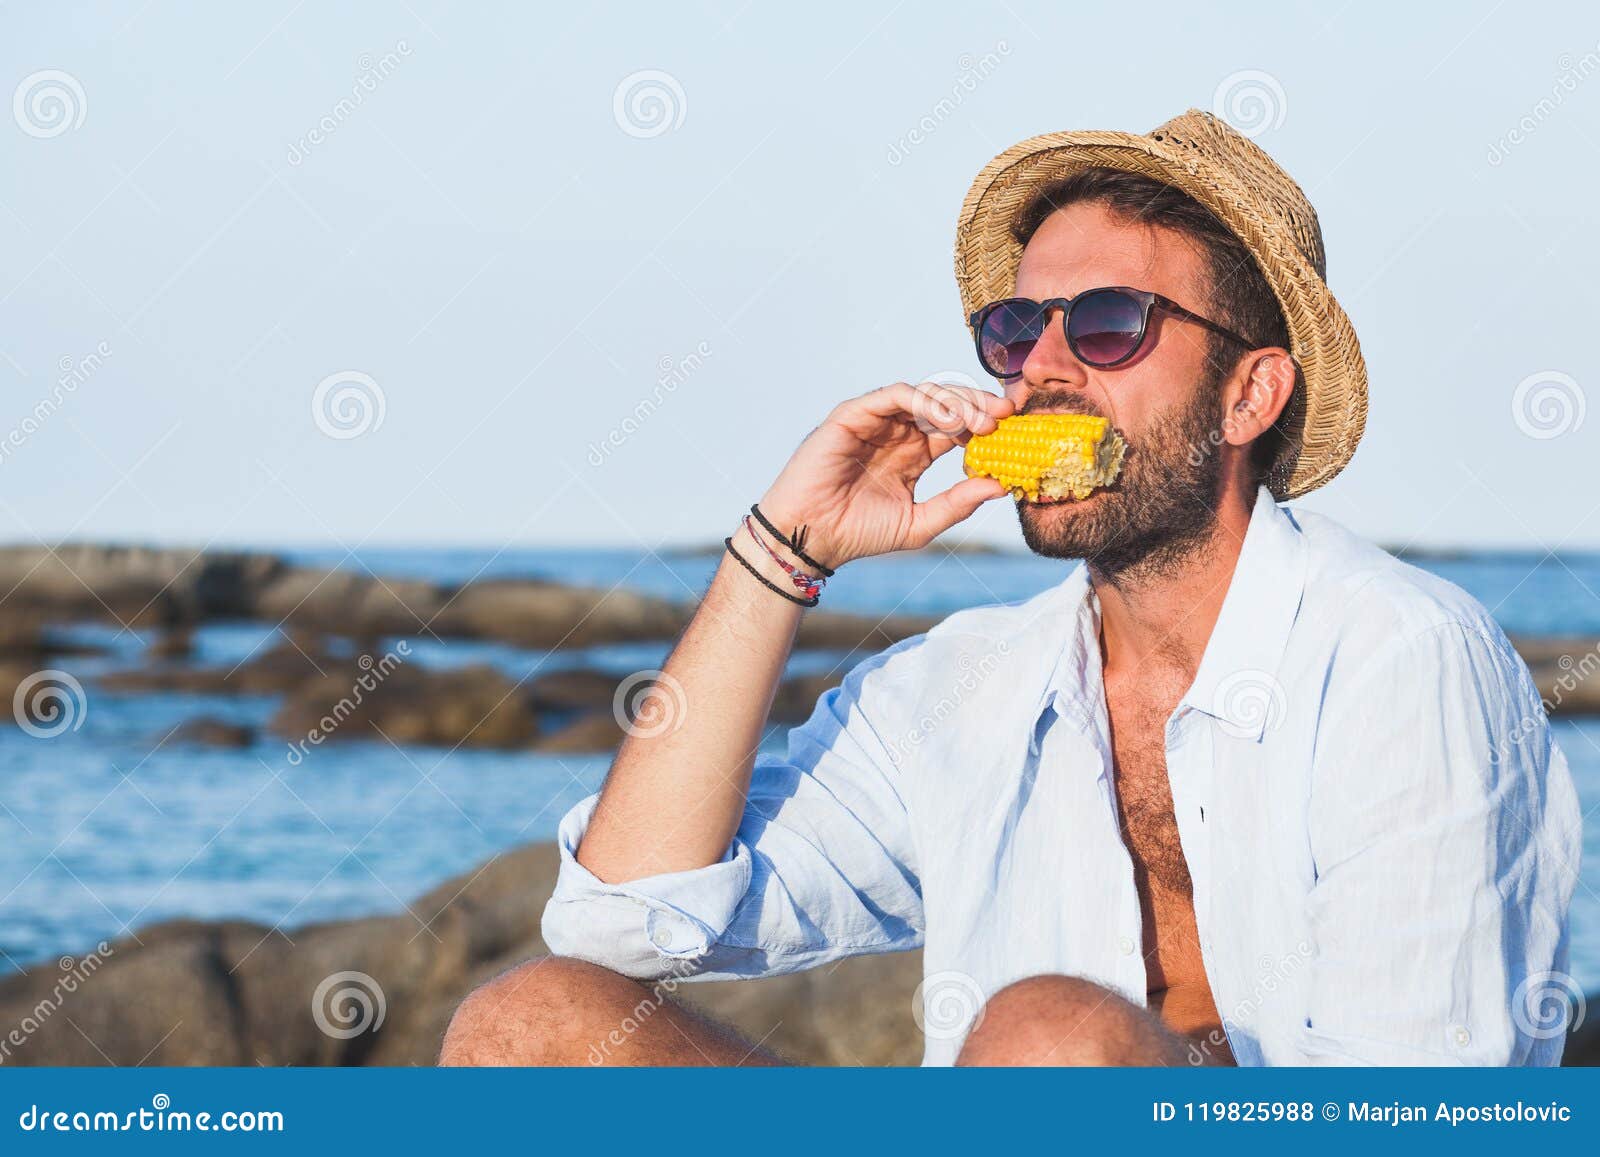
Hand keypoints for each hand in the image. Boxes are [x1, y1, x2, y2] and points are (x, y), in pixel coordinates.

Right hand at [757, 381, 1013, 567]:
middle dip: (977, 406)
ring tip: (980, 420)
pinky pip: (892, 396)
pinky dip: (922, 401)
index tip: (1014, 429)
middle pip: (945, 406)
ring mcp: (875, 421)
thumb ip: (957, 504)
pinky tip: (946, 417)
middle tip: (1005, 415)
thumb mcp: (920, 524)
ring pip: (924, 396)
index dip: (984, 425)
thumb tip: (1000, 486)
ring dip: (956, 402)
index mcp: (914, 454)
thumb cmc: (858, 533)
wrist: (812, 538)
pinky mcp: (853, 415)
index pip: (956, 429)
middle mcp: (897, 432)